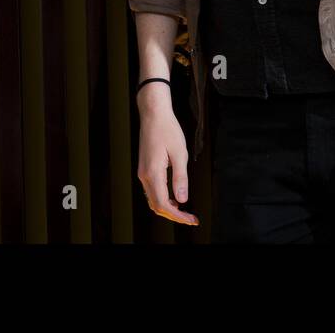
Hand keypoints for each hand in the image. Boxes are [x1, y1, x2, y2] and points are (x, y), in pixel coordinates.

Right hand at [136, 87, 198, 225]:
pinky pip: (152, 191)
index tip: (191, 219)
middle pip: (156, 206)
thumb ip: (180, 178)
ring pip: (153, 200)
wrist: (153, 114)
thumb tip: (182, 200)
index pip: (163, 204)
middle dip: (174, 215)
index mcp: (153, 173)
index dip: (178, 216)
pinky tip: (174, 197)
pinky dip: (162, 199)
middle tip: (190, 218)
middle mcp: (144, 175)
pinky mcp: (144, 168)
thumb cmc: (167, 129)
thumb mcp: (179, 153)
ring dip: (168, 208)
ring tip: (184, 211)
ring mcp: (143, 172)